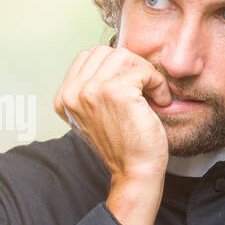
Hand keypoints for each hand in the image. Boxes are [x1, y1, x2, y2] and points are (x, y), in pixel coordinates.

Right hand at [53, 46, 172, 183]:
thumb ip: (93, 91)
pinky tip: (160, 100)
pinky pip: (141, 70)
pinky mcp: (114, 91)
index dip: (115, 68)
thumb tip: (113, 64)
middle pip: (104, 52)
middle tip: (145, 88)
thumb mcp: (97, 116)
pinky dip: (157, 82)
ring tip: (153, 94)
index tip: (131, 87)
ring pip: (123, 56)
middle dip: (130, 66)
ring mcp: (91, 90)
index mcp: (64, 98)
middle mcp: (73, 93)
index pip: (87, 58)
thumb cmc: (123, 147)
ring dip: (144, 72)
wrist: (134, 171)